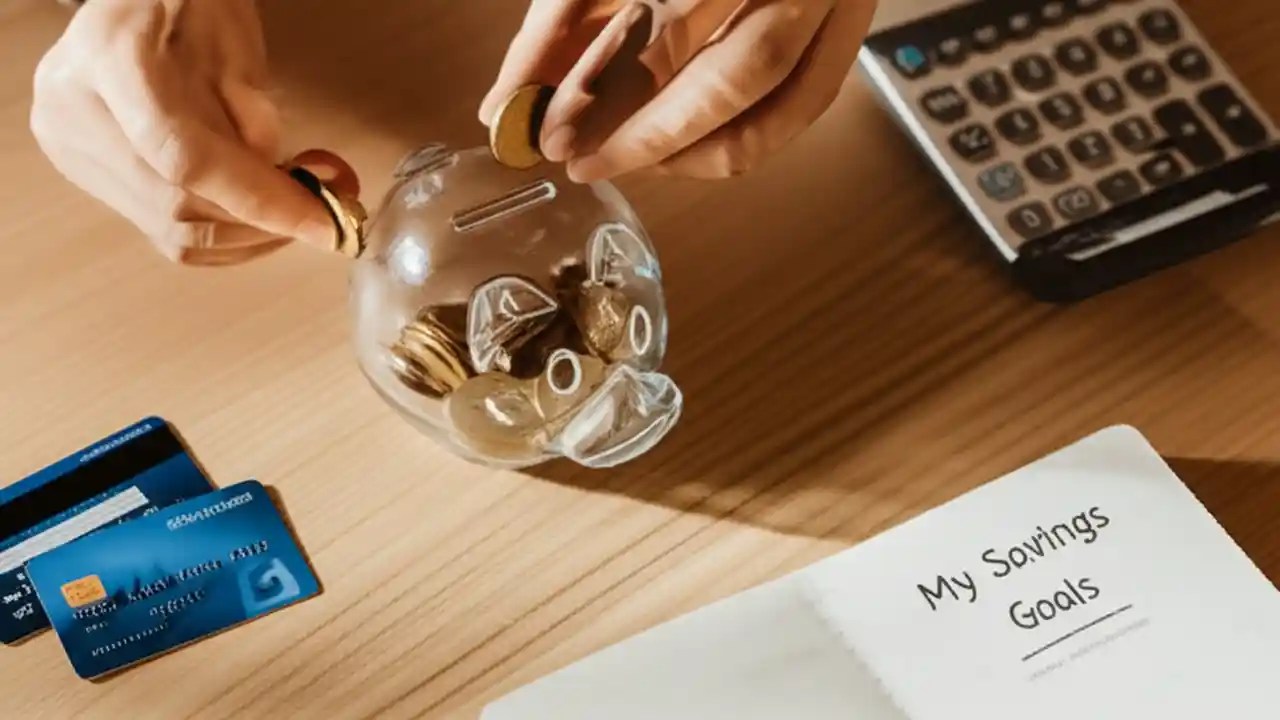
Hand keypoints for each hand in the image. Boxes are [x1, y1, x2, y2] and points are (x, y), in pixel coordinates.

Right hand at [30, 0, 333, 264]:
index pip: (185, 156)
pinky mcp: (78, 171)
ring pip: (167, 227)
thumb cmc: (189, 4)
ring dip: (242, 236)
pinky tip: (254, 221)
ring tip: (288, 214)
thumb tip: (280, 187)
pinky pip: (156, 227)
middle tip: (316, 219)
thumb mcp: (234, 39)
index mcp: (110, 58)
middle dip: (258, 223)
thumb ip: (254, 110)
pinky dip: (216, 235)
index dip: (258, 199)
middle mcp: (72, 110)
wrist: (136, 2)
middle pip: (174, 202)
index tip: (320, 222)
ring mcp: (67, 145)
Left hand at [480, 0, 878, 181]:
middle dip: (651, 138)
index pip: (666, 25)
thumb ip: (558, 20)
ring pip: (776, 111)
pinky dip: (740, 140)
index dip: (601, 91)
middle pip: (731, 80)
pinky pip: (803, 107)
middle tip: (589, 163)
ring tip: (631, 158)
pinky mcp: (853, 27)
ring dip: (697, 154)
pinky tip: (682, 146)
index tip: (551, 135)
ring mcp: (839, 2)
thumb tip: (507, 106)